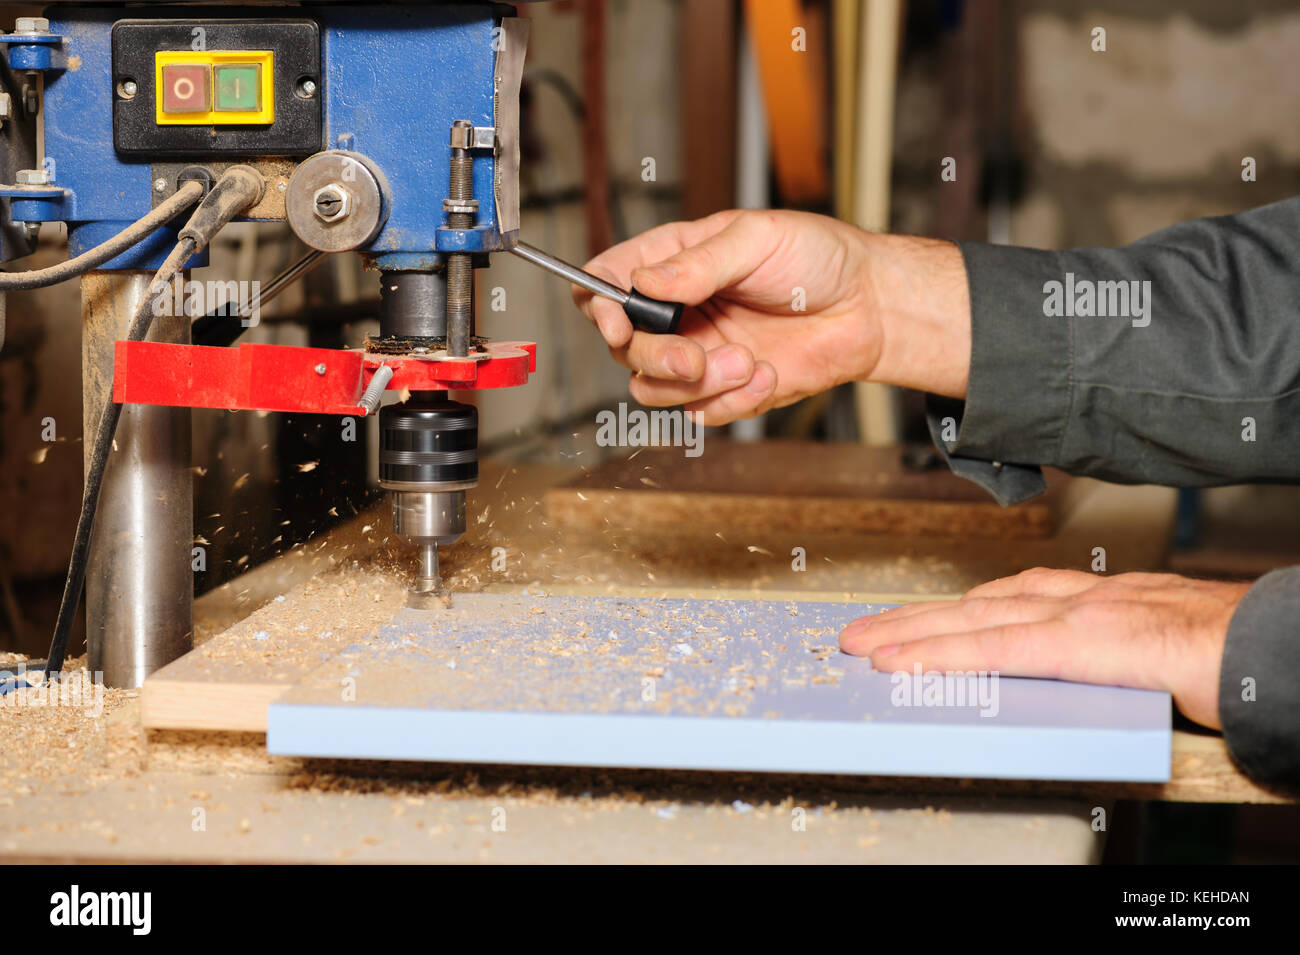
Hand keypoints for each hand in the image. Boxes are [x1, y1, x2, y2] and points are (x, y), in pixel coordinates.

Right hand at [573, 209, 969, 424]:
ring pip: (651, 389)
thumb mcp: (757, 240)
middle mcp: (676, 311)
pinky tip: (766, 376)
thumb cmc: (817, 258)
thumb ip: (698, 263)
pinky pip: (699, 414)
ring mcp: (697, 353)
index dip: (597, 304)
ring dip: (694, 384)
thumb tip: (646, 282)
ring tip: (745, 362)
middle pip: (624, 347)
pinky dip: (731, 402)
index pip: (606, 281)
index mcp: (672, 262)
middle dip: (654, 357)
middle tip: (691, 357)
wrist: (867, 308)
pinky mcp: (724, 390)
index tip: (617, 323)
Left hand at [838, 568, 1250, 728]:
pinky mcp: (1084, 642)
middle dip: (916, 619)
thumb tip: (1079, 671)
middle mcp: (1079, 597)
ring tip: (866, 645)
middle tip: (863, 631)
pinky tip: (907, 662)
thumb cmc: (1226, 650)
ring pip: (975, 622)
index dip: (954, 612)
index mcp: (1095, 598)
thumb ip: (1108, 653)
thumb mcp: (1153, 647)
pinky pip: (999, 650)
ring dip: (914, 633)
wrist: (1274, 645)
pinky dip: (947, 655)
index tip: (915, 621)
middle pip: (976, 606)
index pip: (1006, 600)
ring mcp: (1080, 614)